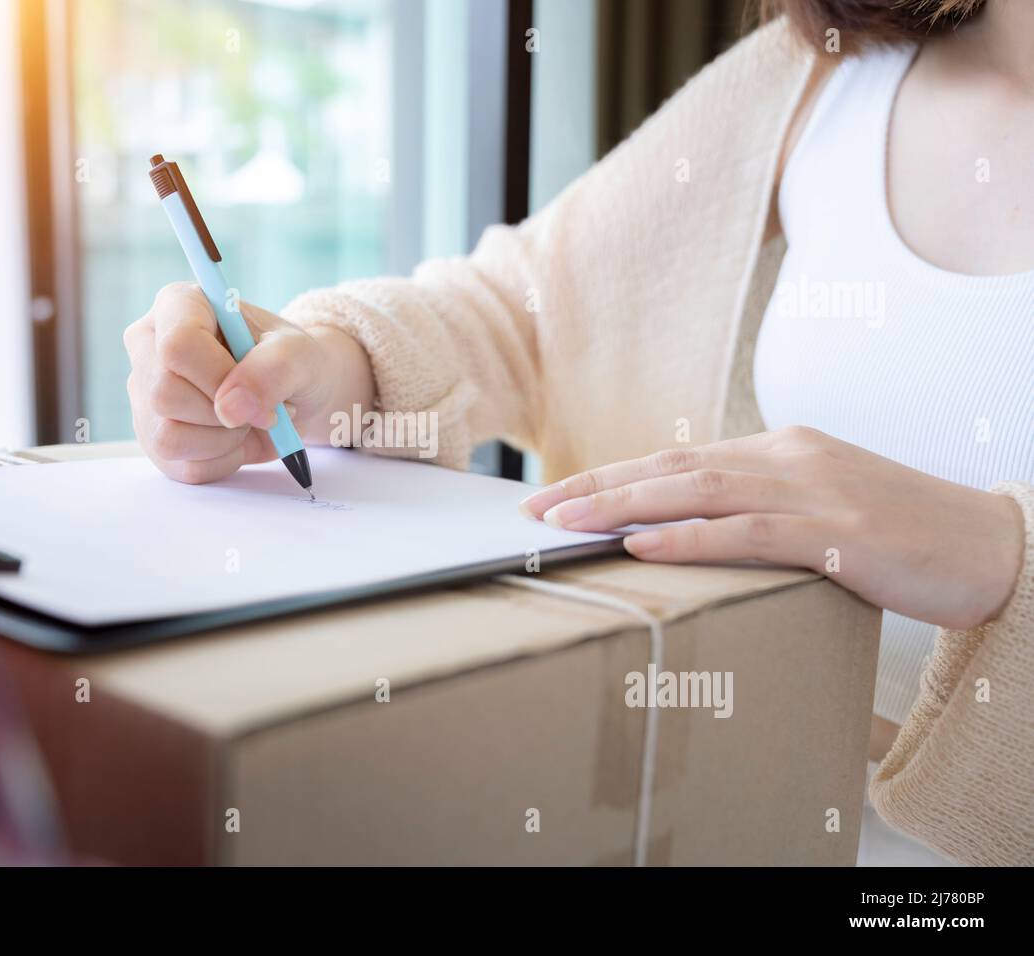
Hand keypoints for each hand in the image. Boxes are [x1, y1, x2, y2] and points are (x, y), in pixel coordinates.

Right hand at [124, 283, 343, 483]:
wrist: (294, 392)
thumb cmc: (291, 361)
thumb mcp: (299, 354)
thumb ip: (273, 370)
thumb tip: (229, 408)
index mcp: (178, 306)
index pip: (177, 345)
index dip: (218, 378)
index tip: (258, 395)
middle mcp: (149, 346)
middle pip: (164, 393)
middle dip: (223, 414)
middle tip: (259, 408)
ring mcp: (144, 394)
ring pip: (166, 436)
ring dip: (223, 440)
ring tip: (248, 422)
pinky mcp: (152, 436)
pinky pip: (179, 465)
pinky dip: (220, 461)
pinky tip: (236, 439)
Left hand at [519, 426, 1024, 629]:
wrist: (994, 548)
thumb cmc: (901, 535)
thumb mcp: (818, 507)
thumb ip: (756, 508)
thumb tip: (683, 528)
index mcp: (779, 450)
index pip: (675, 458)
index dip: (610, 474)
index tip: (555, 494)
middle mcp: (787, 458)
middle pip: (671, 467)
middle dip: (596, 487)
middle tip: (535, 509)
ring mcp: (814, 492)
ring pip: (698, 491)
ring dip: (624, 506)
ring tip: (565, 525)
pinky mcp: (839, 536)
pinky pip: (750, 534)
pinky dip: (690, 538)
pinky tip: (643, 545)